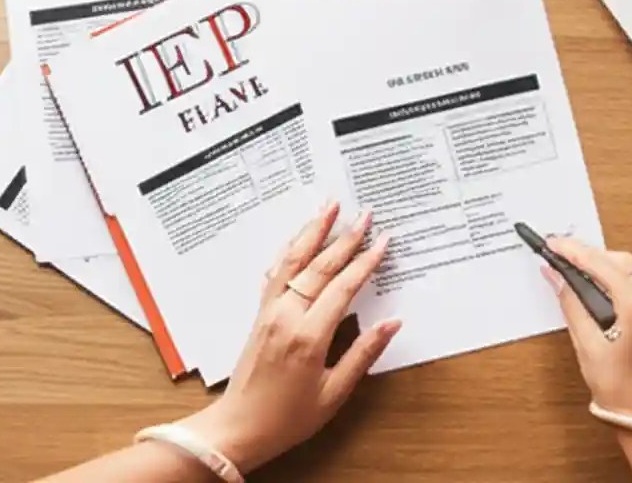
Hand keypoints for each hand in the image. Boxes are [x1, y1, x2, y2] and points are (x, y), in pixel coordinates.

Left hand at [181, 202, 400, 473]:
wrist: (238, 428)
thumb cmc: (288, 417)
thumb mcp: (334, 392)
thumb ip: (363, 354)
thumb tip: (393, 323)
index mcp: (308, 336)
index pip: (343, 287)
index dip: (365, 262)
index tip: (383, 239)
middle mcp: (286, 316)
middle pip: (319, 266)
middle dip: (344, 237)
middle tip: (364, 212)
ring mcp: (269, 312)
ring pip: (292, 261)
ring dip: (312, 231)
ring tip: (329, 205)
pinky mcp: (259, 314)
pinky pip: (275, 272)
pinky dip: (289, 249)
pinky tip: (299, 236)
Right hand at [544, 215, 631, 481]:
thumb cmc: (621, 389)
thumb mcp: (588, 346)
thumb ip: (572, 305)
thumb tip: (555, 277)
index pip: (598, 266)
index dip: (572, 252)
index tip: (553, 243)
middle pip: (614, 261)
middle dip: (585, 254)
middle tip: (557, 251)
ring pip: (631, 265)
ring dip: (606, 258)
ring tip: (579, 254)